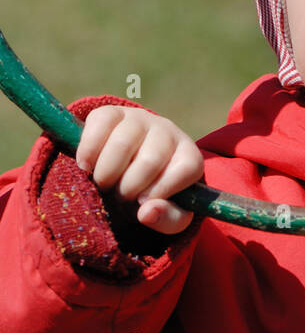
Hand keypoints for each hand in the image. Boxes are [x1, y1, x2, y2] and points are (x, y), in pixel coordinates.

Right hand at [75, 105, 203, 235]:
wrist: (126, 171)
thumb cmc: (152, 196)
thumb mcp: (168, 215)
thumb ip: (167, 219)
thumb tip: (147, 213)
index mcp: (189, 157)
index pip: (186, 169)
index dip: (162, 190)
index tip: (143, 203)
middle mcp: (168, 132)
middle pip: (149, 161)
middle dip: (128, 189)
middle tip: (120, 198)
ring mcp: (140, 119)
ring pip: (121, 145)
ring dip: (106, 174)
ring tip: (104, 185)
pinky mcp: (111, 113)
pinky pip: (98, 127)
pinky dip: (88, 152)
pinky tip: (87, 167)